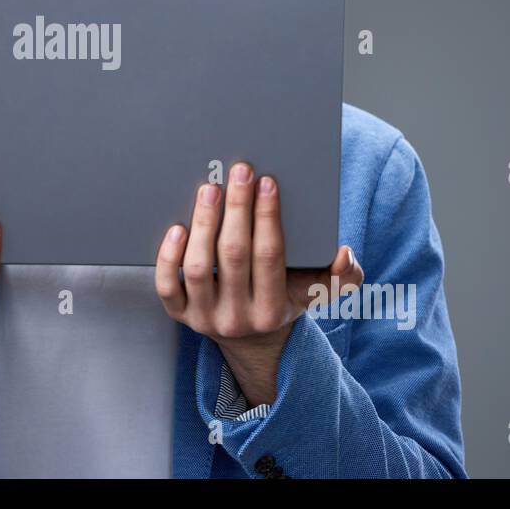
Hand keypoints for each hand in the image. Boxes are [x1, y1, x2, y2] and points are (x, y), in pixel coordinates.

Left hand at [154, 161, 363, 406]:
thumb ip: (342, 275)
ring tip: (209, 189)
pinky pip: (167, 286)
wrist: (249, 336)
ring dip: (203, 224)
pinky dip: (169, 256)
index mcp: (272, 309)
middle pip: (233, 256)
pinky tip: (177, 226)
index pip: (270, 256)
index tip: (267, 182)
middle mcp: (237, 317)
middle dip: (236, 208)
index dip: (267, 217)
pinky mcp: (178, 314)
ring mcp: (204, 317)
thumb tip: (342, 253)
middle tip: (239, 172)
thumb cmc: (284, 297)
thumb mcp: (318, 290)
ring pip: (198, 268)